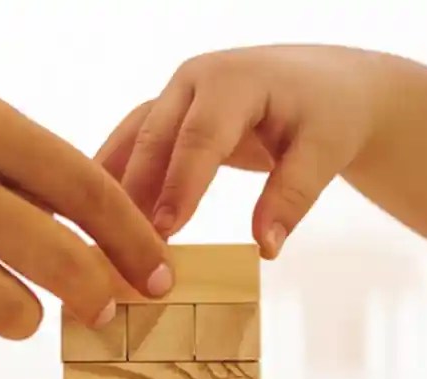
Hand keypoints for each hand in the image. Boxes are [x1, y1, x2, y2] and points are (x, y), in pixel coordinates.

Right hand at [0, 18, 172, 354]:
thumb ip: (9, 154)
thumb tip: (85, 218)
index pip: (89, 191)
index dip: (137, 241)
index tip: (162, 276)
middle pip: (63, 264)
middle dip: (100, 297)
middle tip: (105, 310)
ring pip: (8, 314)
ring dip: (20, 314)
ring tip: (4, 296)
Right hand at [96, 45, 384, 257]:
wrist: (325, 85)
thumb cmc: (328, 114)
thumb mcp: (323, 152)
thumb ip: (292, 197)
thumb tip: (265, 248)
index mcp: (233, 81)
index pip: (200, 137)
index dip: (180, 185)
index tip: (164, 231)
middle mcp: (193, 81)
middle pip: (155, 138)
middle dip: (137, 193)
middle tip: (124, 248)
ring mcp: (174, 95)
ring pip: (134, 141)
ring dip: (116, 188)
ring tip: (99, 241)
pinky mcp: (168, 115)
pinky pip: (133, 145)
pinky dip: (116, 180)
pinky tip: (98, 220)